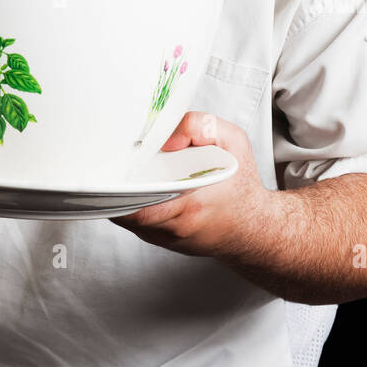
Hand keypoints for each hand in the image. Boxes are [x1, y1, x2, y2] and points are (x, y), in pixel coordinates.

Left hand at [111, 111, 268, 257]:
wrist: (254, 228)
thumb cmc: (242, 186)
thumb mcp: (233, 142)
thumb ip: (200, 126)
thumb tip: (165, 136)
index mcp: (190, 206)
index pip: (139, 206)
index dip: (120, 187)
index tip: (113, 167)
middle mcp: (174, 228)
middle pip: (125, 209)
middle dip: (114, 185)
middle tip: (111, 162)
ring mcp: (165, 238)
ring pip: (127, 215)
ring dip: (121, 193)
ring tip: (122, 169)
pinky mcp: (162, 240)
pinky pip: (135, 220)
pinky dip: (131, 201)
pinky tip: (137, 183)